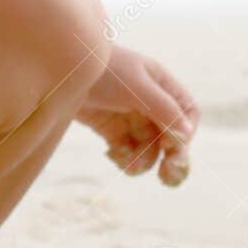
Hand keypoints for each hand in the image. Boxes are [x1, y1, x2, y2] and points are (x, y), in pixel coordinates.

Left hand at [77, 44, 198, 185]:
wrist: (60, 68)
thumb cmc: (102, 69)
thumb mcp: (136, 86)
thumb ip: (163, 109)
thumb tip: (186, 133)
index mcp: (160, 84)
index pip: (187, 112)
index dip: (185, 131)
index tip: (173, 144)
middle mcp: (149, 102)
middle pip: (171, 136)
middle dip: (171, 157)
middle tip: (168, 178)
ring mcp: (130, 116)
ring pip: (149, 148)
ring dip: (142, 161)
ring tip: (127, 164)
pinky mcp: (110, 129)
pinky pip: (127, 152)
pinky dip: (123, 159)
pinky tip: (111, 154)